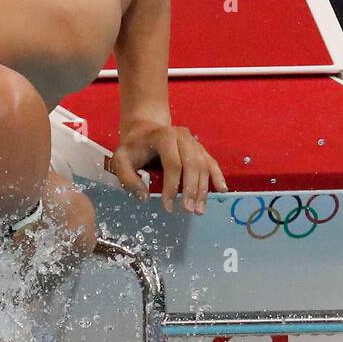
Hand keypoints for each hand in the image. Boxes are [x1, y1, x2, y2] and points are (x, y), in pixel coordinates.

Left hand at [109, 119, 226, 213]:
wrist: (145, 130)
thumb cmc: (133, 148)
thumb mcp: (121, 160)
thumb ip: (127, 179)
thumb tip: (144, 198)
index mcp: (164, 136)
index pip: (173, 164)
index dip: (172, 187)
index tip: (168, 207)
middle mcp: (182, 136)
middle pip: (192, 164)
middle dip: (191, 190)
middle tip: (188, 211)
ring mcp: (193, 142)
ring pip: (203, 166)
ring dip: (203, 189)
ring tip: (199, 210)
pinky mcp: (200, 149)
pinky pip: (211, 163)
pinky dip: (217, 176)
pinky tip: (221, 190)